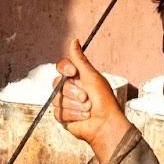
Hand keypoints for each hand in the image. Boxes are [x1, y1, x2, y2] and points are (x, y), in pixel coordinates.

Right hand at [54, 37, 130, 163]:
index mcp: (76, 77)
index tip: (73, 72)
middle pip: (58, 83)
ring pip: (58, 99)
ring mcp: (65, 103)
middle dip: (73, 91)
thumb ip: (80, 60)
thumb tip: (74, 40)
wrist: (105, 123)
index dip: (65, 68)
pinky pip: (59, 112)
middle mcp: (69, 88)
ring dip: (75, 105)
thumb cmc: (104, 100)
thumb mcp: (92, 76)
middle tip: (86, 97)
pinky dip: (73, 114)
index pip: (61, 66)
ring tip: (88, 109)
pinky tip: (83, 117)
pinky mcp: (63, 117)